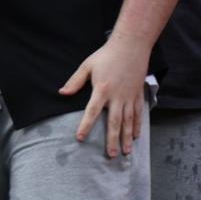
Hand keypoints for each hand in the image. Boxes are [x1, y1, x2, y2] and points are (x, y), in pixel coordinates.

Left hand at [59, 37, 148, 158]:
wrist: (132, 45)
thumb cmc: (107, 54)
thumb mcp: (87, 65)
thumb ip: (75, 81)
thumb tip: (62, 93)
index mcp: (102, 89)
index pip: (92, 111)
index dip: (85, 125)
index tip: (80, 138)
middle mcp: (117, 96)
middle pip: (114, 122)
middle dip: (113, 140)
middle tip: (112, 155)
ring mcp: (129, 96)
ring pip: (129, 120)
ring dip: (127, 137)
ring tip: (126, 151)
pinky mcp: (138, 93)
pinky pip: (138, 113)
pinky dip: (137, 125)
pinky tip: (136, 135)